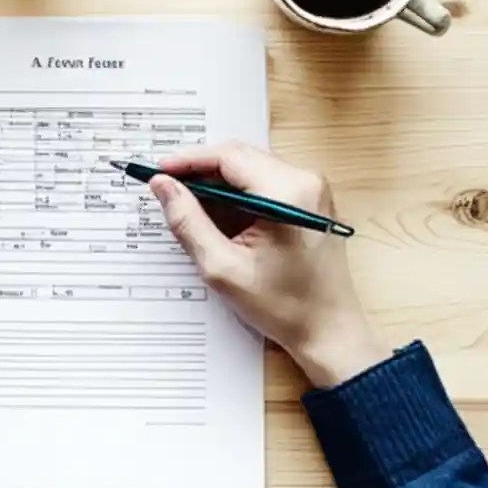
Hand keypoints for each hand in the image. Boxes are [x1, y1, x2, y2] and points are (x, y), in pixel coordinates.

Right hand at [149, 142, 386, 387]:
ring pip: (250, 167)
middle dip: (199, 170)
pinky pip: (264, 181)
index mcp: (288, 193)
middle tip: (166, 187)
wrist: (329, 330)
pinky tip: (216, 212)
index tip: (158, 172)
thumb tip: (163, 186)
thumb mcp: (223, 268)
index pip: (228, 157)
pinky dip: (236, 191)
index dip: (187, 161)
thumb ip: (188, 222)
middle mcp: (305, 181)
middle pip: (239, 157)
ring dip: (216, 181)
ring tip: (186, 202)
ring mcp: (311, 188)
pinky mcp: (310, 200)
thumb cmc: (284, 306)